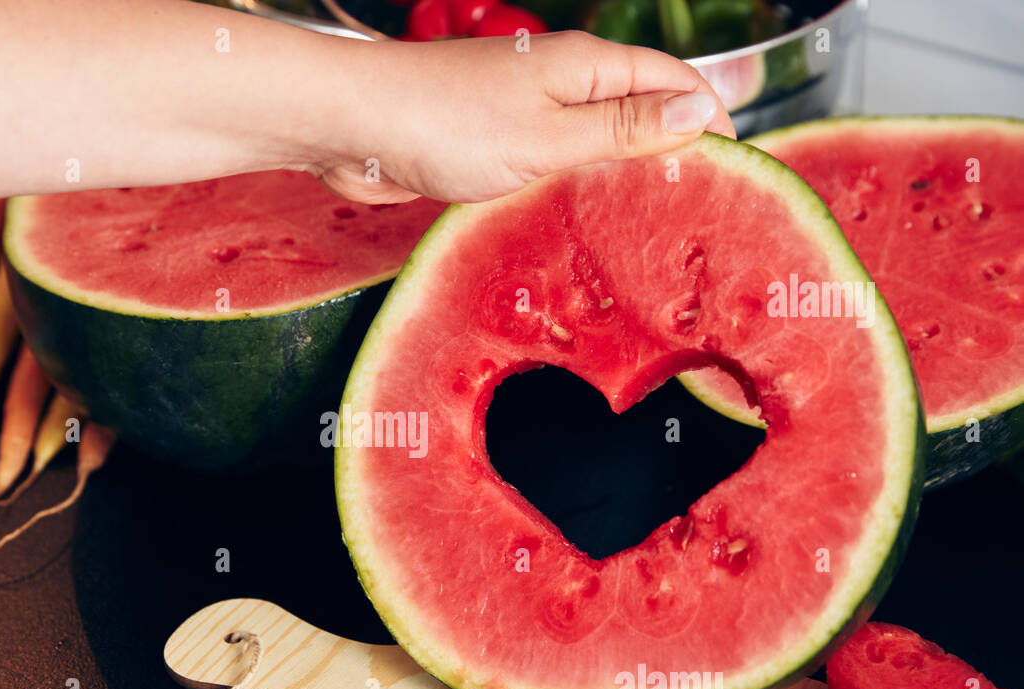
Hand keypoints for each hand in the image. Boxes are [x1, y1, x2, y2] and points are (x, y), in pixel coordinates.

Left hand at [308, 31, 735, 204]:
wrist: (357, 128)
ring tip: (654, 218)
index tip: (737, 167)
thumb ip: (621, 130)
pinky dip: (577, 183)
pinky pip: (554, 160)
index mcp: (585, 65)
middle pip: (640, 107)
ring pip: (596, 136)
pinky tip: (584, 218)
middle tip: (703, 202)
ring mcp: (527, 111)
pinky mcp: (496, 143)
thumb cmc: (444, 123)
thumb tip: (697, 117)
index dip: (711, 119)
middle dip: (674, 146)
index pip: (674, 81)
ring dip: (624, 169)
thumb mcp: (549, 135)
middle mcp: (561, 81)